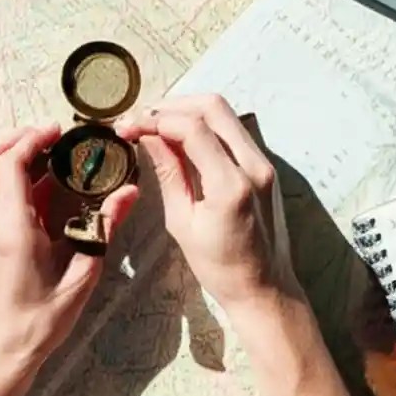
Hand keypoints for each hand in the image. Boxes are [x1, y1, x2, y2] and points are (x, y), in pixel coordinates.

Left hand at [0, 124, 139, 368]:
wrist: (5, 347)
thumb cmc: (43, 318)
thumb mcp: (83, 272)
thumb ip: (105, 227)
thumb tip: (130, 192)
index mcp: (12, 227)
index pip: (10, 162)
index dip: (33, 138)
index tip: (59, 130)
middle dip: (17, 136)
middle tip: (51, 136)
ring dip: (15, 154)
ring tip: (53, 156)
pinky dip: (14, 176)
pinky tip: (47, 186)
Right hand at [117, 95, 291, 310]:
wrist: (265, 289)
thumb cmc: (220, 268)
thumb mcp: (182, 223)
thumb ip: (168, 173)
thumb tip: (149, 137)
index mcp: (232, 185)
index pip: (192, 128)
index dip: (156, 120)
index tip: (129, 126)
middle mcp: (255, 166)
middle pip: (213, 107)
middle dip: (173, 105)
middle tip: (142, 119)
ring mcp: (265, 164)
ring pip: (226, 114)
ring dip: (190, 112)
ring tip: (158, 125)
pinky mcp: (266, 167)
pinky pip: (234, 131)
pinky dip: (206, 126)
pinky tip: (182, 138)